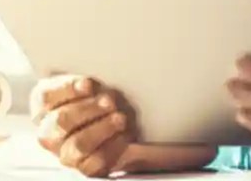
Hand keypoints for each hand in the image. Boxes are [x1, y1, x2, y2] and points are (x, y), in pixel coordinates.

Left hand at [30, 75, 217, 176]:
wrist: (96, 93)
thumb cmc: (127, 122)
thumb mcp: (149, 139)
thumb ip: (171, 152)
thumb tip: (207, 153)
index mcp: (91, 161)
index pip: (94, 165)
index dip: (109, 150)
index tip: (128, 132)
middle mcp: (66, 148)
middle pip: (74, 148)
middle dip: (98, 131)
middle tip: (120, 115)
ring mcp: (50, 125)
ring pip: (59, 125)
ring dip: (84, 111)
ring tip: (107, 97)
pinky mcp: (43, 100)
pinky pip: (47, 98)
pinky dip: (66, 90)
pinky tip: (86, 84)